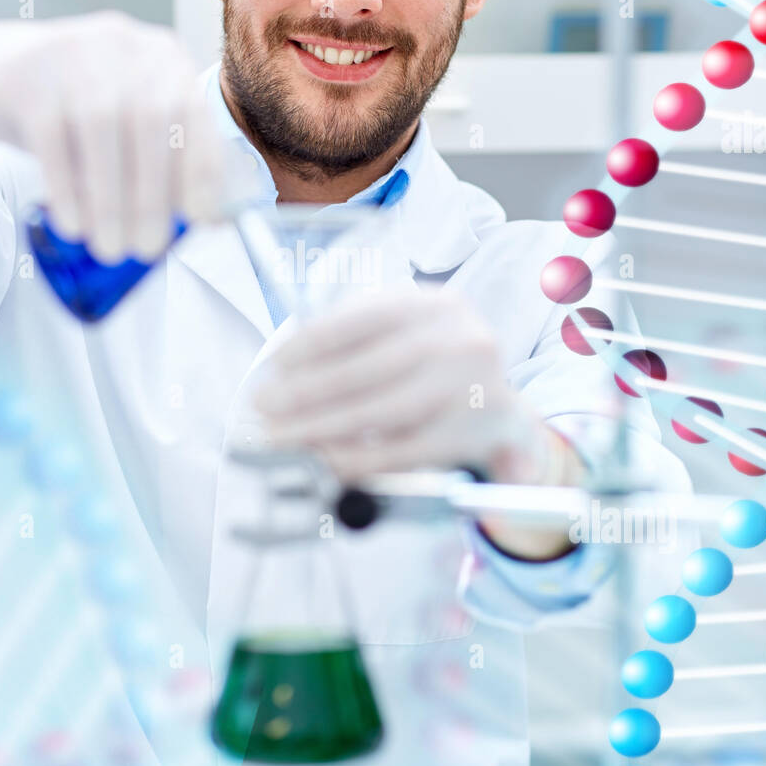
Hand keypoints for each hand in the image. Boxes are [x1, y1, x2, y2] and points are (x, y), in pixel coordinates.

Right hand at [0, 12, 224, 261]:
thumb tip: (210, 219)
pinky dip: (67, 189)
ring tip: (111, 248)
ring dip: (111, 201)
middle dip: (153, 195)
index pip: (193, 111)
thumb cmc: (70, 114)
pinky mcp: (27, 74)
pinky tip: (74, 226)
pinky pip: (53, 138)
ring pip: (102, 130)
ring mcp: (73, 52)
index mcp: (161, 57)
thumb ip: (166, 161)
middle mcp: (123, 44)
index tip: (200, 219)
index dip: (201, 168)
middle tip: (148, 249)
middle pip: (150, 121)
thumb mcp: (123, 126)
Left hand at [255, 285, 557, 483]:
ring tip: (279, 436)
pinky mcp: (468, 438)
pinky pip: (396, 452)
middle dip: (304, 391)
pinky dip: (353, 458)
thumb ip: (356, 339)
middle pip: (366, 368)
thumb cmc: (435, 369)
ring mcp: (469, 390)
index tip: (273, 364)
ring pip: (377, 412)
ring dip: (318, 428)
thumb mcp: (409, 334)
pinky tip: (319, 460)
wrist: (502, 414)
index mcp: (439, 305)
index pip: (363, 318)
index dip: (310, 342)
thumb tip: (283, 367)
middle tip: (263, 406)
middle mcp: (460, 341)